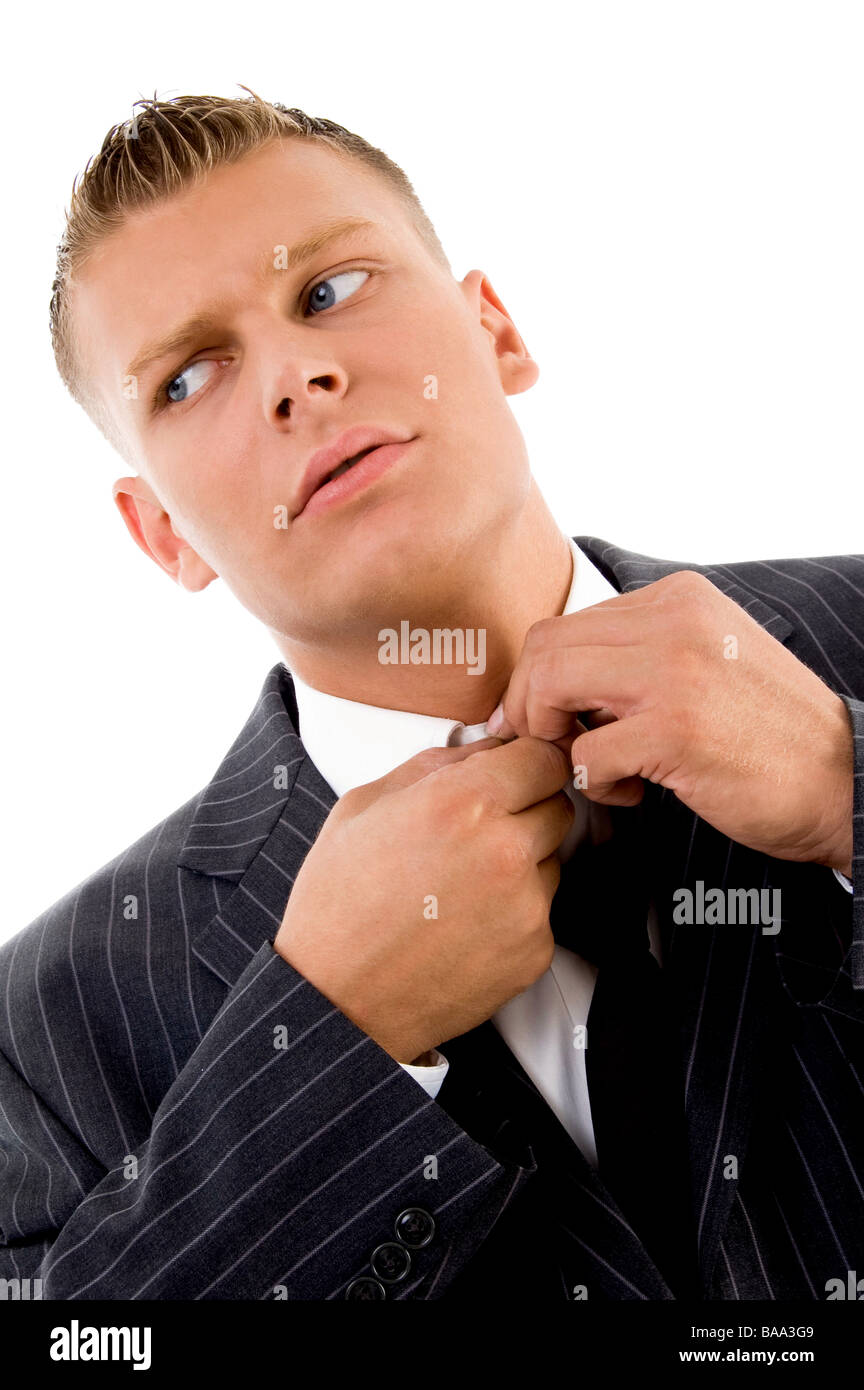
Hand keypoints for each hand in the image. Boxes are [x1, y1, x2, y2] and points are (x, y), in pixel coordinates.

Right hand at [273, 736, 574, 1062]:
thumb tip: (485, 748)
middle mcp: (505, 850)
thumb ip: (435, 765)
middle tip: (477, 830)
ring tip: (461, 883)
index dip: (525, 762)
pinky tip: (465, 922)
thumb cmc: (338, 904)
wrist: (337, 1001)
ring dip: (522, 860)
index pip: (544, 757)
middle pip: (558, 805)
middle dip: (527, 807)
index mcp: (463, 802)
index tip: (511, 772)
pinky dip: (514, 911)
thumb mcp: (363, 806)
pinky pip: (542, 910)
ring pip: (552, 858)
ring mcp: (526, 905)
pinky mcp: (535, 951)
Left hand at [488, 570, 853, 873]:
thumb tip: (555, 679)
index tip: (541, 717)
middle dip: (529, 705)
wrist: (844, 779)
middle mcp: (674, 621)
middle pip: (544, 648)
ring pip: (550, 685)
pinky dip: (592, 783)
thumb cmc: (771, 733)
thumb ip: (638, 656)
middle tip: (551, 745)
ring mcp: (674, 672)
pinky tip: (633, 791)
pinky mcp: (675, 730)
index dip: (538, 679)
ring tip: (590, 765)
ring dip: (552, 737)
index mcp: (678, 599)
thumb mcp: (705, 661)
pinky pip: (583, 753)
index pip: (566, 624)